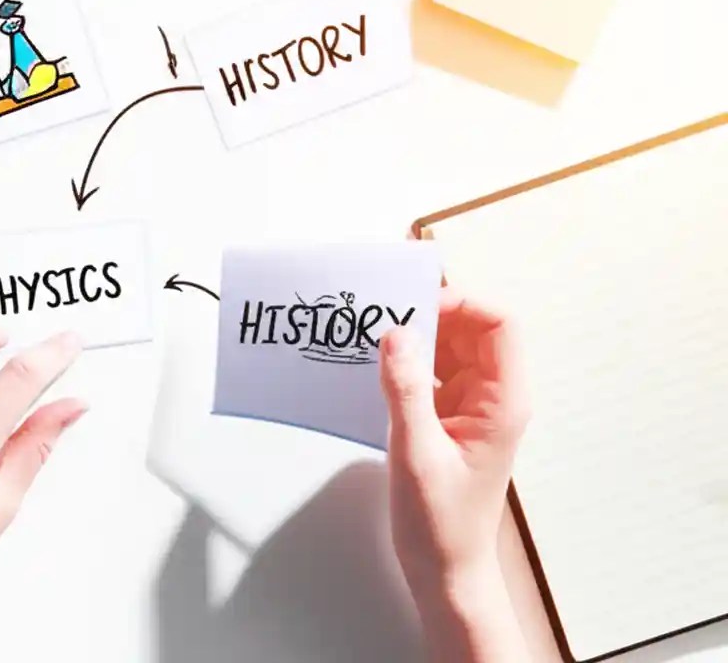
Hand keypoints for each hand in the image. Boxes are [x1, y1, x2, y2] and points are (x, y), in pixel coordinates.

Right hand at [379, 291, 530, 661]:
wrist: (446, 572)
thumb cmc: (441, 524)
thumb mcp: (416, 453)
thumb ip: (404, 390)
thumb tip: (395, 333)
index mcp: (502, 402)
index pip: (499, 324)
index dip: (461, 304)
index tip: (415, 307)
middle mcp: (492, 398)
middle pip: (471, 329)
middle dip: (430, 315)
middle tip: (383, 315)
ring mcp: (470, 407)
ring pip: (448, 349)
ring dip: (414, 339)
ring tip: (372, 338)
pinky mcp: (447, 419)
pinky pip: (429, 374)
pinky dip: (404, 365)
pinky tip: (374, 369)